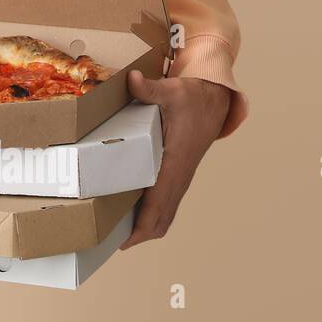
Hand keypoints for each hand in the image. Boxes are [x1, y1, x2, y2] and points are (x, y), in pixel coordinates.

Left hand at [119, 69, 232, 249]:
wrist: (215, 100)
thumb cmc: (193, 98)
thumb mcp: (172, 91)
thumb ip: (150, 88)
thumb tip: (134, 80)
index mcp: (175, 164)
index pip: (158, 206)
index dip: (142, 228)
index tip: (122, 242)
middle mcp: (179, 177)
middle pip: (161, 221)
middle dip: (138, 236)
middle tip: (107, 241)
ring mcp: (180, 178)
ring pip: (165, 216)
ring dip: (145, 228)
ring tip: (116, 234)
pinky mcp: (178, 174)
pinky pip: (166, 204)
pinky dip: (152, 216)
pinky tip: (132, 214)